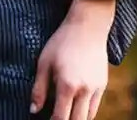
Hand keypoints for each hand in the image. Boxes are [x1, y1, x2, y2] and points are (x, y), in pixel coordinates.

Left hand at [30, 0, 114, 119]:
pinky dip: (86, 112)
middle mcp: (84, 90)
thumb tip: (33, 110)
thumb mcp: (44, 63)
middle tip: (56, 118)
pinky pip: (95, 106)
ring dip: (77, 119)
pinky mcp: (103, 83)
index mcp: (67, 86)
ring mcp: (96, 88)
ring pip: (89, 117)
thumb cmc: (62, 42)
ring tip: (66, 115)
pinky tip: (76, 109)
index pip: (61, 118)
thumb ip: (39, 89)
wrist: (88, 26)